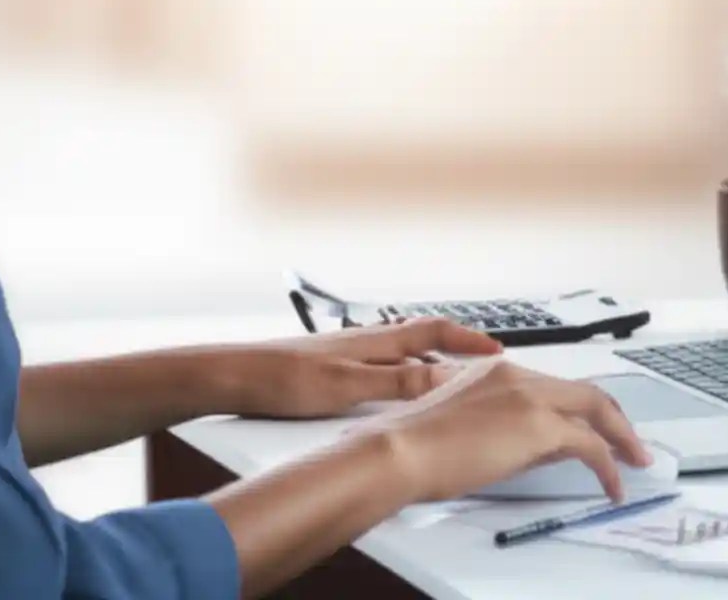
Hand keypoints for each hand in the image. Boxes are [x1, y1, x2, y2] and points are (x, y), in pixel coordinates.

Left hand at [219, 318, 501, 418]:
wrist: (230, 378)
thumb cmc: (281, 379)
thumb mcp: (349, 386)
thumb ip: (400, 381)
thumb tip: (449, 377)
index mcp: (375, 340)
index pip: (436, 330)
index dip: (469, 339)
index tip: (497, 350)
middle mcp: (365, 341)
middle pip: (422, 339)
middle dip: (455, 350)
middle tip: (482, 366)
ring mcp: (347, 355)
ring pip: (401, 356)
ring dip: (429, 364)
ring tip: (449, 384)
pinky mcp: (330, 371)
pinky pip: (381, 369)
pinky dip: (402, 378)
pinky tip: (395, 398)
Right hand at [369, 360, 651, 502]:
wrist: (400, 450)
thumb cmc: (414, 445)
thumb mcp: (465, 426)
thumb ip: (506, 427)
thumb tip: (543, 447)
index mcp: (496, 371)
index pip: (552, 387)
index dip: (576, 410)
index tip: (589, 429)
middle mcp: (518, 375)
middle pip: (584, 391)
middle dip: (611, 417)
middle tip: (627, 442)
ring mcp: (532, 397)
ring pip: (595, 408)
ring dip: (620, 437)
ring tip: (633, 461)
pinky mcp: (541, 425)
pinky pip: (591, 445)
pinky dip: (609, 465)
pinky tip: (613, 485)